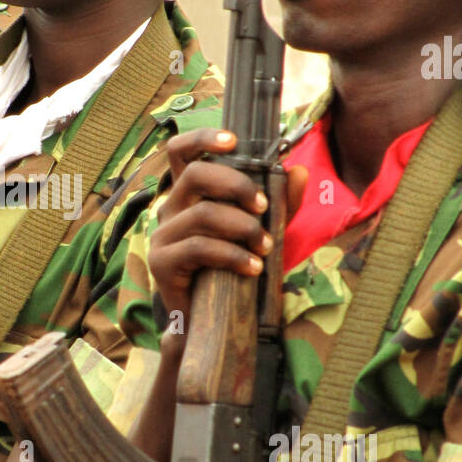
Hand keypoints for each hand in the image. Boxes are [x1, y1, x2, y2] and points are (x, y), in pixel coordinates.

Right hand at [151, 129, 305, 328]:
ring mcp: (161, 236)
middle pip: (194, 175)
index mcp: (189, 195)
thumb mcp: (262, 231)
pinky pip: (198, 248)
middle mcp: (170, 209)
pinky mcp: (161, 263)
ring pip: (202, 214)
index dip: (202, 139)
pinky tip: (253, 267)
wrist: (211, 323)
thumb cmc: (233, 270)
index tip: (234, 140)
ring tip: (265, 246)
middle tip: (263, 206)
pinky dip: (232, 255)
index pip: (181, 152)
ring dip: (242, 227)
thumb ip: (279, 204)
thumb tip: (299, 172)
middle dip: (236, 185)